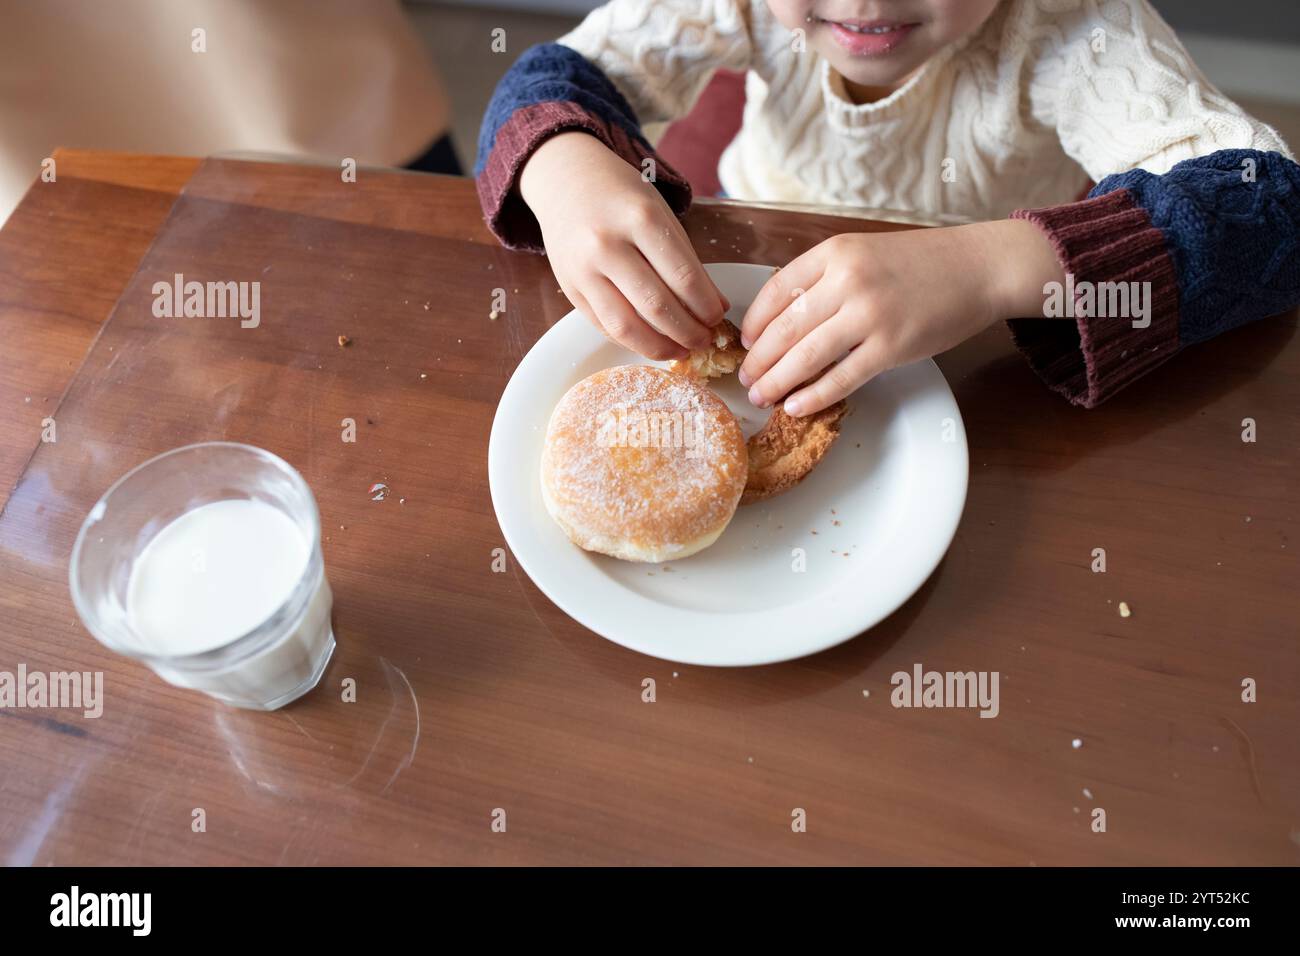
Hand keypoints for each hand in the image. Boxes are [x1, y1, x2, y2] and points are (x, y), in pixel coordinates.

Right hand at [520, 132, 728, 359]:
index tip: (718, 318)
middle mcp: (607, 244)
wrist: (566, 181)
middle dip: (688, 332)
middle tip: (704, 341)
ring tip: (681, 349)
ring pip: (626, 326)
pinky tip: (653, 342)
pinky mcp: (569, 288)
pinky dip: (633, 341)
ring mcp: (583, 269)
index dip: (706, 307)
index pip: (683, 277)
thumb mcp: (660, 214)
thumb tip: (715, 308)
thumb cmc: (622, 197)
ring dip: (660, 346)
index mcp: (640, 218)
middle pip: (656, 306)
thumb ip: (686, 260)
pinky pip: (604, 326)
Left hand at [737, 220, 1064, 414]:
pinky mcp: (891, 347)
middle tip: (745, 380)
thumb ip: (825, 278)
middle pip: (784, 329)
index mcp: (835, 253)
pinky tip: (796, 407)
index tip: (745, 344)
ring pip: (805, 357)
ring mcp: (870, 314)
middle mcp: (848, 280)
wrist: (979, 267)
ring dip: (777, 382)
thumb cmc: (921, 263)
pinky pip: (840, 378)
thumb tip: (782, 318)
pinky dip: (813, 396)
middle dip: (758, 361)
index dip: (754, 324)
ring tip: (761, 397)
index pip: (776, 291)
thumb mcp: (864, 252)